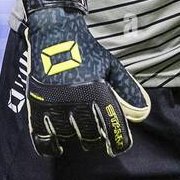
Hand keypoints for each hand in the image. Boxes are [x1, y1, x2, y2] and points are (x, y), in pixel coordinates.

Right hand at [20, 0, 150, 156]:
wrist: (55, 32)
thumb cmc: (88, 50)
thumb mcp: (112, 66)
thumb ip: (127, 90)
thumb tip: (143, 112)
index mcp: (98, 90)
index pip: (112, 127)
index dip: (118, 141)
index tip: (119, 147)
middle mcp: (76, 99)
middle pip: (90, 135)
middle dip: (97, 139)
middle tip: (99, 137)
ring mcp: (54, 102)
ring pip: (68, 136)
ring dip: (76, 138)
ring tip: (80, 135)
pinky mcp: (36, 103)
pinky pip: (41, 135)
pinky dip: (49, 146)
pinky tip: (57, 147)